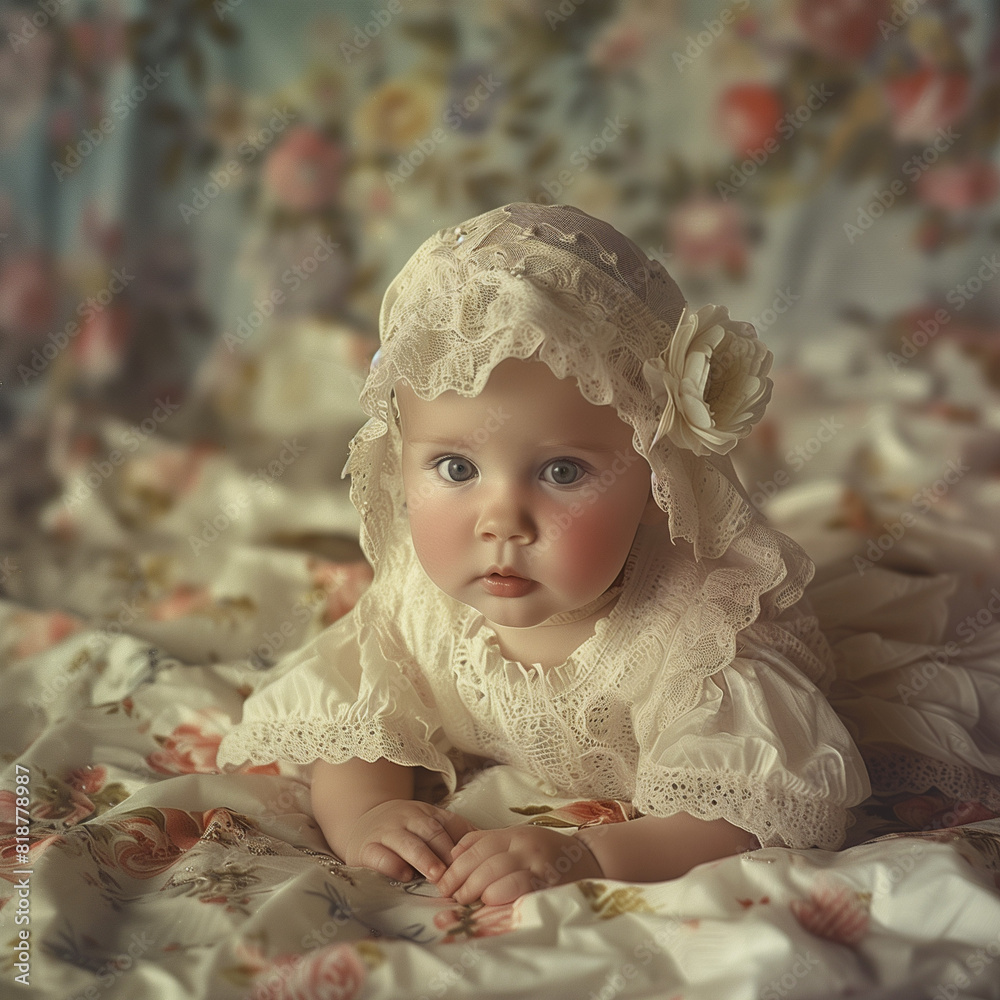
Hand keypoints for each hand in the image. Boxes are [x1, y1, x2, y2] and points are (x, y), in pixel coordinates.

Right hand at [343, 799, 477, 882]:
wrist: (362, 820)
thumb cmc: (406, 830)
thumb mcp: (430, 824)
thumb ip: (456, 835)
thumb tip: (491, 847)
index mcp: (428, 814)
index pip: (449, 825)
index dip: (462, 844)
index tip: (476, 863)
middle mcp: (408, 819)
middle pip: (431, 832)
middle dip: (445, 851)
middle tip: (458, 872)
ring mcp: (387, 833)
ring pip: (407, 843)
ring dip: (424, 858)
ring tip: (437, 875)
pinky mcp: (366, 849)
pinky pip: (379, 855)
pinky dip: (392, 865)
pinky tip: (404, 875)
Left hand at [436, 826, 602, 905]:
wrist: (590, 860)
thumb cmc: (549, 854)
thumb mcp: (520, 841)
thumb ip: (491, 844)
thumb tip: (455, 855)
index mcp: (514, 833)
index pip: (476, 843)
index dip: (455, 863)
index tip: (443, 880)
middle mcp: (524, 844)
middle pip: (482, 858)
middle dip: (460, 878)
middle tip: (450, 895)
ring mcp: (536, 862)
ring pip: (496, 870)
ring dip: (475, 888)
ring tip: (465, 902)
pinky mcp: (547, 882)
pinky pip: (517, 885)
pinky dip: (499, 894)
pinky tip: (489, 902)